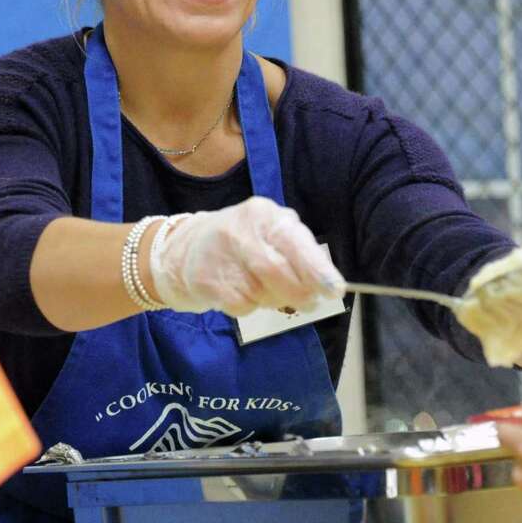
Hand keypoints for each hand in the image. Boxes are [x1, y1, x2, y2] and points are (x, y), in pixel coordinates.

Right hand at [150, 197, 343, 314]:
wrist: (187, 250)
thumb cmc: (244, 243)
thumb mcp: (271, 234)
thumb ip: (299, 253)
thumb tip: (328, 282)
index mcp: (264, 215)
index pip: (294, 243)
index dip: (317, 270)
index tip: (335, 290)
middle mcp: (240, 230)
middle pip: (277, 271)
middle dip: (300, 292)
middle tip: (311, 303)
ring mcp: (219, 255)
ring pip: (261, 292)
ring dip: (275, 300)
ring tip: (267, 290)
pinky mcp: (205, 281)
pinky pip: (242, 306)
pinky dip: (252, 307)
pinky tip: (243, 293)